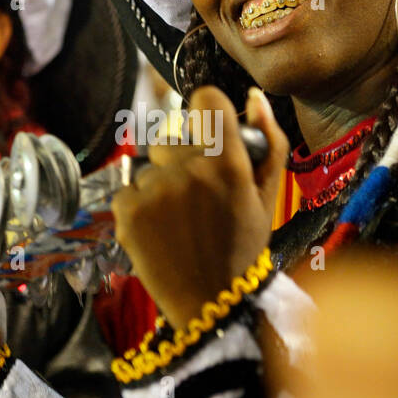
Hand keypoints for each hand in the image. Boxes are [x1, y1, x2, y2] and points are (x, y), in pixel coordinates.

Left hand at [111, 86, 288, 331]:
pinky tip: (161, 231)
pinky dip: (141, 207)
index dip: (209, 111)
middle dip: (184, 161)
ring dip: (162, 187)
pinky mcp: (127, 211)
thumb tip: (251, 97)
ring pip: (150, 168)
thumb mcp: (268, 195)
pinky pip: (129, 189)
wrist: (209, 300)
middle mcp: (189, 171)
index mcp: (228, 163)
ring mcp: (155, 191)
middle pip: (173, 139)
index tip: (210, 132)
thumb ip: (269, 141)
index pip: (206, 99)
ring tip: (180, 222)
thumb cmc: (242, 246)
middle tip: (199, 200)